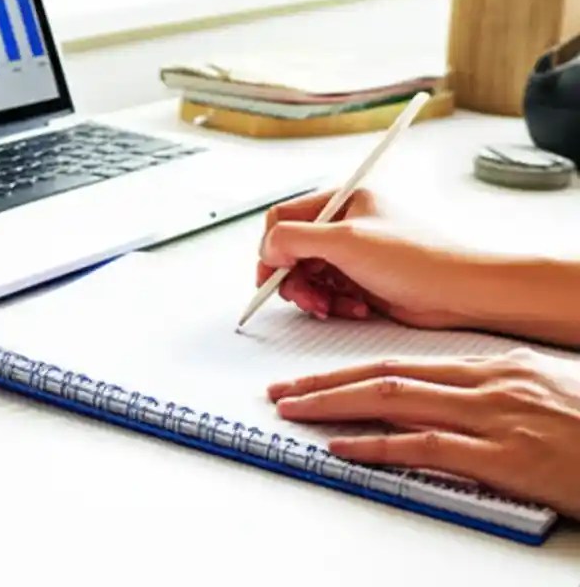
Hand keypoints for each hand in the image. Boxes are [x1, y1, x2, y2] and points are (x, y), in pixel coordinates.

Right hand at [257, 189, 474, 328]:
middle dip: (294, 278)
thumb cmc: (417, 259)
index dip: (273, 247)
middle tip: (304, 297)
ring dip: (314, 295)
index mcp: (343, 200)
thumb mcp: (345, 241)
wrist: (462, 292)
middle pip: (291, 251)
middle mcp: (346, 224)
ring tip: (332, 306)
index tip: (275, 273)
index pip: (283, 217)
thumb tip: (267, 249)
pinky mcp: (362, 281)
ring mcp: (354, 254)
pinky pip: (328, 293)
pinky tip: (355, 309)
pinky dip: (334, 304)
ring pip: (307, 275)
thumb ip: (294, 238)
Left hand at [269, 348, 579, 519]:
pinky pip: (425, 448)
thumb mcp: (539, 396)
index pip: (403, 363)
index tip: (312, 377)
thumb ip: (488, 395)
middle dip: (326, 383)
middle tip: (282, 392)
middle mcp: (487, 386)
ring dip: (335, 407)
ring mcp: (494, 420)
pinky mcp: (503, 458)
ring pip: (394, 403)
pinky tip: (343, 447)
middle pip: (386, 376)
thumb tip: (439, 404)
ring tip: (294, 412)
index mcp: (494, 368)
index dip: (349, 370)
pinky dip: (377, 446)